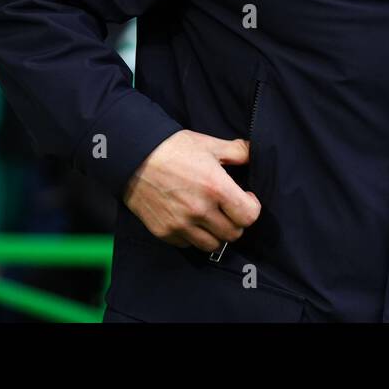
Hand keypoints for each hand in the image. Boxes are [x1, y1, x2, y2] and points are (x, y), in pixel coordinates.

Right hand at [122, 129, 261, 251]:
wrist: (133, 156)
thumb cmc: (173, 147)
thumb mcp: (208, 144)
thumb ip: (237, 151)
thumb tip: (254, 154)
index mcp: (215, 187)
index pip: (248, 216)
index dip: (251, 207)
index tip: (245, 198)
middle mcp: (199, 210)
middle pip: (233, 234)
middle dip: (236, 221)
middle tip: (228, 208)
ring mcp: (180, 224)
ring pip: (212, 244)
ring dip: (216, 233)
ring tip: (211, 217)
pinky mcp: (164, 232)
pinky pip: (188, 244)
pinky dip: (193, 236)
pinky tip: (191, 220)